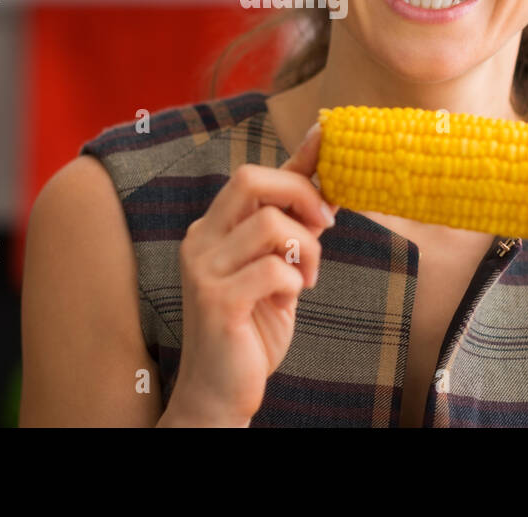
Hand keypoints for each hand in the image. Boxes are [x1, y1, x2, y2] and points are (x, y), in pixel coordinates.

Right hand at [163, 122, 337, 426]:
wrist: (219, 392)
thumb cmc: (250, 329)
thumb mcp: (275, 271)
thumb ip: (290, 232)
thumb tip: (325, 185)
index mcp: (212, 228)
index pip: (253, 176)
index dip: (295, 157)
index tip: (327, 137)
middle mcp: (200, 240)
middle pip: (250, 179)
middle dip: (300, 193)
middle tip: (325, 224)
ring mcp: (203, 269)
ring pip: (270, 224)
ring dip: (306, 248)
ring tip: (307, 277)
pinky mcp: (217, 300)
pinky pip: (273, 269)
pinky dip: (294, 281)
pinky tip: (289, 300)